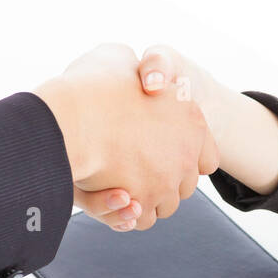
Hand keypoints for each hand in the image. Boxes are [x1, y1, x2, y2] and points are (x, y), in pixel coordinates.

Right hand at [31, 43, 219, 232]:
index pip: (206, 158)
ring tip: (117, 185)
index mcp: (191, 118)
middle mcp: (187, 152)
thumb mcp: (118, 59)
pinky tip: (109, 196)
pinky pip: (139, 219)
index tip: (161, 155)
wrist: (71, 117)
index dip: (184, 158)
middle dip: (162, 181)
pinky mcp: (143, 202)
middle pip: (183, 184)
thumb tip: (143, 77)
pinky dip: (124, 214)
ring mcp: (167, 180)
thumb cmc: (91, 86)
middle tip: (133, 171)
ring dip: (143, 199)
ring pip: (162, 204)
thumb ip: (135, 68)